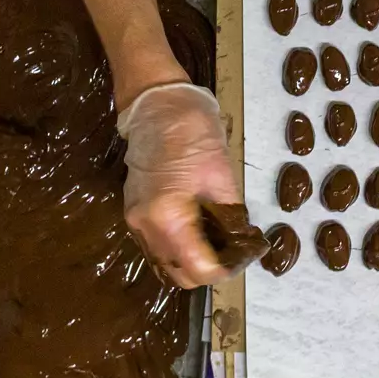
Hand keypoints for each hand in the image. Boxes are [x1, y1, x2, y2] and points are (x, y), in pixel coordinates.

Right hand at [114, 82, 239, 287]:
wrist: (157, 102)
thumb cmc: (192, 131)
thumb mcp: (222, 175)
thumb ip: (230, 217)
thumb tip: (243, 242)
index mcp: (167, 216)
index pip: (198, 269)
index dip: (226, 269)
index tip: (245, 256)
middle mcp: (145, 226)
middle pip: (178, 275)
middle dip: (209, 270)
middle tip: (234, 253)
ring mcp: (134, 221)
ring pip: (165, 264)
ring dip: (191, 263)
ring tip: (218, 243)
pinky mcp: (133, 213)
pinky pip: (156, 247)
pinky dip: (177, 249)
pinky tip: (198, 233)